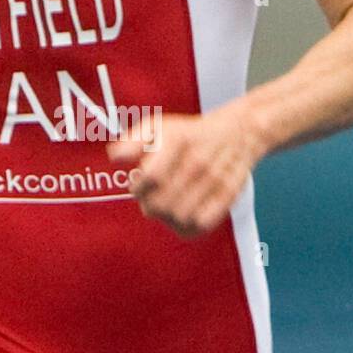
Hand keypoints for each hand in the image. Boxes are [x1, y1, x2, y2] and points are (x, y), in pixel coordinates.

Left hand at [107, 102, 265, 238]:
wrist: (238, 132)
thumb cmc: (190, 134)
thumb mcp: (158, 126)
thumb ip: (132, 141)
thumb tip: (115, 157)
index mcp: (178, 140)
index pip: (152, 176)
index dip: (138, 187)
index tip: (136, 186)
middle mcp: (197, 160)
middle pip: (163, 201)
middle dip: (148, 204)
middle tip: (148, 199)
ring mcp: (215, 179)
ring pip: (180, 216)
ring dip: (166, 217)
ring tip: (164, 206)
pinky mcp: (228, 196)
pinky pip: (201, 225)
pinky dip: (186, 226)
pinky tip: (181, 215)